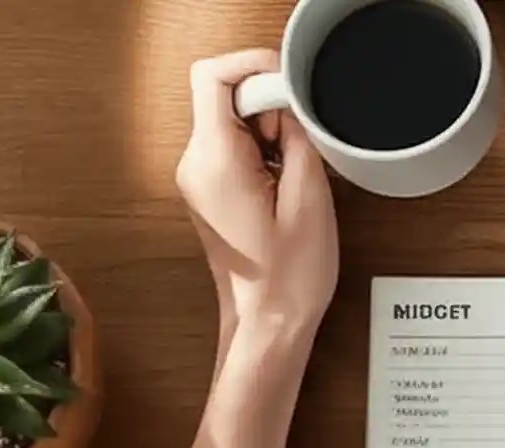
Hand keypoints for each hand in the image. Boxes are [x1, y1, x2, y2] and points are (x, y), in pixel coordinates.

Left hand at [177, 48, 338, 341]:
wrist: (267, 323)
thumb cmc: (288, 277)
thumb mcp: (309, 197)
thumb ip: (298, 138)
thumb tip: (291, 104)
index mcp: (213, 163)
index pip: (212, 77)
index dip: (254, 67)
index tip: (289, 88)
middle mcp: (195, 165)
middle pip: (223, 95)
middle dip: (269, 106)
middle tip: (299, 145)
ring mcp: (198, 177)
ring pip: (231, 120)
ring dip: (270, 132)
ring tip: (293, 173)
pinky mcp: (210, 188)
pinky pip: (234, 146)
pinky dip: (263, 150)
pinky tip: (285, 183)